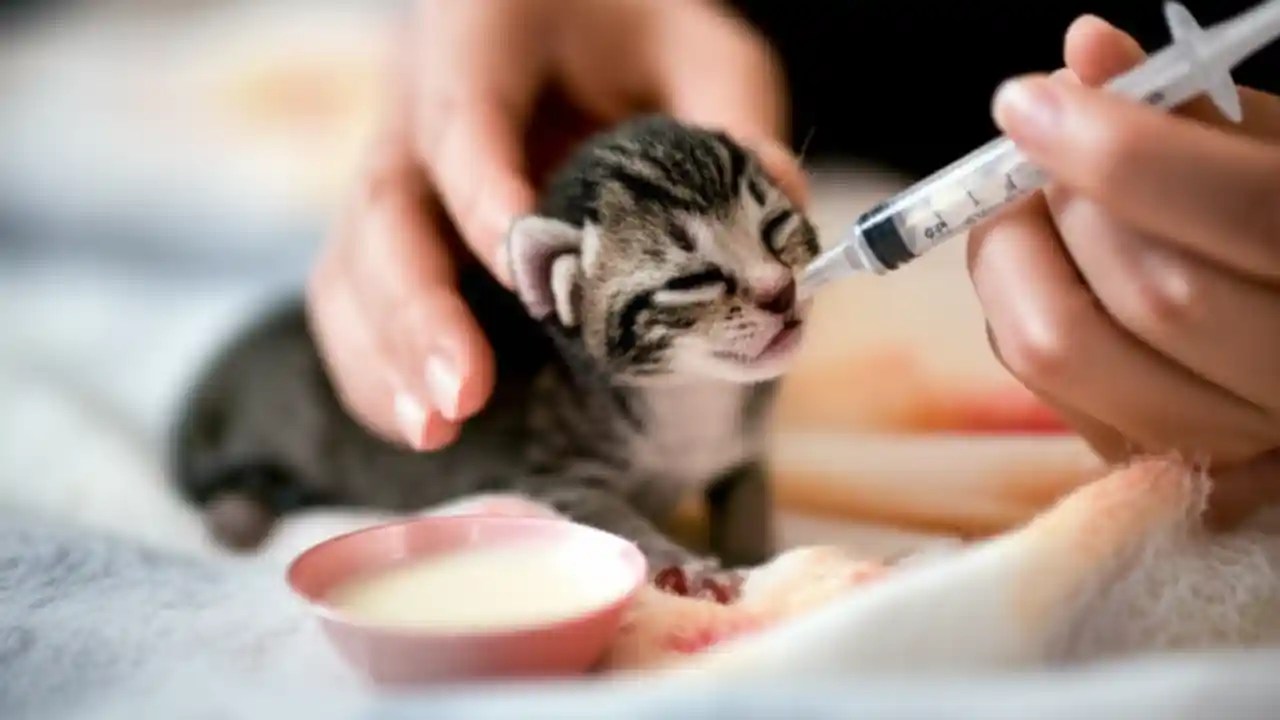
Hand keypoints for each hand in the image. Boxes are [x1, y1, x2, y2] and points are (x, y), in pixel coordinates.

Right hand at [305, 0, 805, 450]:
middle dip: (417, 309)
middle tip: (463, 392)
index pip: (462, 116)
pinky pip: (354, 295)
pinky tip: (419, 418)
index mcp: (479, 33)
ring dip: (384, 353)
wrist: (576, 23)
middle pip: (385, 205)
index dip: (483, 198)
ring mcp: (397, 169)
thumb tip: (779, 209)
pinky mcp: (396, 230)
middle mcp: (416, 102)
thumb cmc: (636, 32)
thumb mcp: (700, 50)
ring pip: (353, 262)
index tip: (531, 280)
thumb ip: (732, 115)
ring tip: (433, 426)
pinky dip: (376, 366)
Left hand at [968, 17, 1279, 476]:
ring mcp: (1230, 445)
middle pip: (1157, 293)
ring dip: (1015, 261)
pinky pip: (1040, 385)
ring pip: (1070, 352)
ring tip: (1031, 211)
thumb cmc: (1275, 224)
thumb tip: (1086, 50)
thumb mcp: (1267, 155)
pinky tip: (1051, 273)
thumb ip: (1187, 109)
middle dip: (1068, 205)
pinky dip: (1017, 311)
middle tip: (1041, 157)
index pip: (1247, 212)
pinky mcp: (1150, 469)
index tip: (1031, 98)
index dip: (1125, 150)